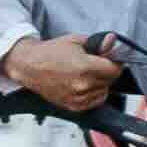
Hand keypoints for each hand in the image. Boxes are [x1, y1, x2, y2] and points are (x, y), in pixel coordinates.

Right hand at [3, 35, 128, 112]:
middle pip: (110, 81)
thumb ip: (98, 43)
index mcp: (85, 67)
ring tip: (86, 74)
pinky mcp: (74, 106)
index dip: (114, 62)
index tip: (110, 59)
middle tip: (95, 64)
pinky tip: (83, 84)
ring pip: (104, 92)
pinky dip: (93, 94)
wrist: (30, 66)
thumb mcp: (76, 41)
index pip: (115, 69)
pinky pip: (94, 102)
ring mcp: (78, 98)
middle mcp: (83, 85)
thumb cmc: (50, 52)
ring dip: (100, 83)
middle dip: (106, 71)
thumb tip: (113, 40)